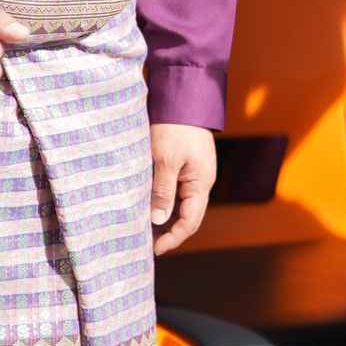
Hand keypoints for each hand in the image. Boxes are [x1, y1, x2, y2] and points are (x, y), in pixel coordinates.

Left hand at [149, 123, 216, 253]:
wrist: (183, 96)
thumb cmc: (175, 126)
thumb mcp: (165, 159)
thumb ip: (163, 190)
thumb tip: (158, 220)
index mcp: (201, 184)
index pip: (189, 222)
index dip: (173, 238)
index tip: (154, 249)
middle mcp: (200, 181)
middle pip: (187, 216)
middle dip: (168, 231)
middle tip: (146, 242)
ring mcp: (194, 172)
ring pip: (180, 202)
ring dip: (164, 215)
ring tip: (143, 225)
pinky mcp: (185, 163)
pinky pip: (175, 188)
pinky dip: (163, 198)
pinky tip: (147, 201)